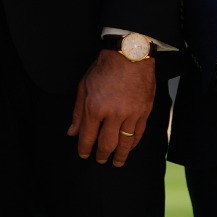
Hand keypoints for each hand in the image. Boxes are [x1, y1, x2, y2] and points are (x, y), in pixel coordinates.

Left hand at [68, 49, 154, 166]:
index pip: (88, 137)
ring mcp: (131, 114)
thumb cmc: (104, 67)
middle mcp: (114, 114)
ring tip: (117, 162)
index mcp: (95, 107)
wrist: (130, 54)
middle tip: (99, 160)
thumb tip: (72, 132)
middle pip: (107, 144)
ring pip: (125, 143)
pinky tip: (129, 148)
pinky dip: (133, 144)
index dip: (84, 149)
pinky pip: (139, 134)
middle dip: (101, 155)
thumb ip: (78, 111)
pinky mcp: (144, 112)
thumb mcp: (84, 86)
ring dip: (120, 156)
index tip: (83, 154)